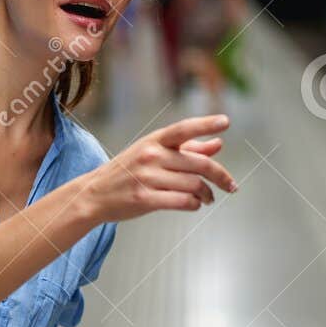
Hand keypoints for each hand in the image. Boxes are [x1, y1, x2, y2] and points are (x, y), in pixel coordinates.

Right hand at [73, 113, 236, 223]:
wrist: (94, 194)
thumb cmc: (128, 172)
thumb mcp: (153, 153)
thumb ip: (187, 148)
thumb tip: (218, 144)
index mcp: (154, 141)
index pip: (183, 128)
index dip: (206, 124)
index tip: (225, 122)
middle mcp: (151, 156)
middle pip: (199, 164)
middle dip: (220, 176)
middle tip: (231, 186)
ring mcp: (147, 177)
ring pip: (194, 185)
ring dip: (207, 194)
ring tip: (208, 198)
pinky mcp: (145, 199)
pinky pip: (183, 201)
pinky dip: (195, 204)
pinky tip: (195, 204)